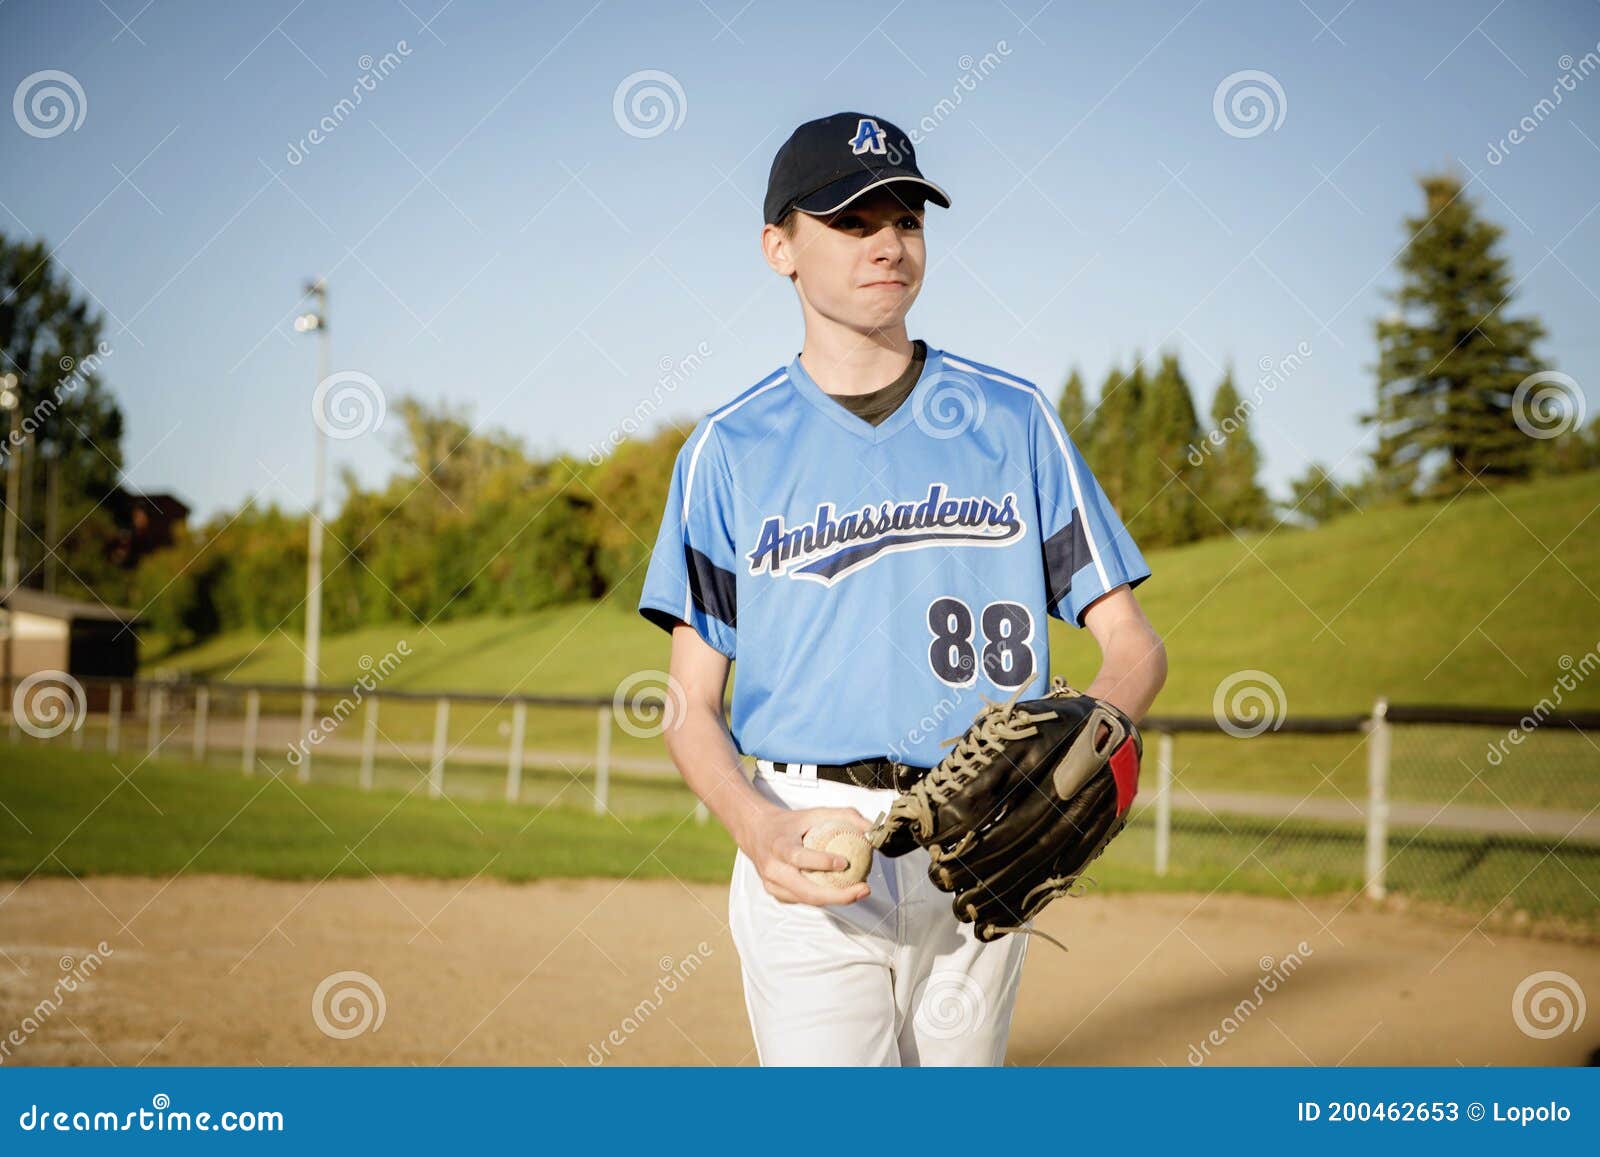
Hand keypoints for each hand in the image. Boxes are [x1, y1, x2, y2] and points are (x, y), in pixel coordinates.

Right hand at [738, 805, 872, 906]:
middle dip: (837, 896)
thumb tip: (872, 828)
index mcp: (778, 845)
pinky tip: (842, 890)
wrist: (755, 832)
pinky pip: (803, 900)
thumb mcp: (814, 813)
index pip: (798, 857)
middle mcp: (772, 868)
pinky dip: (824, 897)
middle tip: (864, 889)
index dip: (820, 862)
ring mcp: (772, 885)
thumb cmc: (789, 823)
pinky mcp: (775, 894)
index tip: (845, 862)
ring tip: (859, 891)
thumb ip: (844, 816)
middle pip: (805, 891)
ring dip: (835, 899)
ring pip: (807, 900)